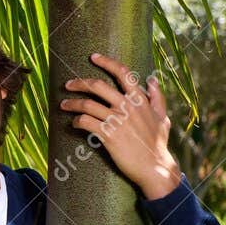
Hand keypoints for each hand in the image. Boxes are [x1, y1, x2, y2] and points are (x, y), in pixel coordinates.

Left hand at [61, 53, 181, 200]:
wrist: (154, 167)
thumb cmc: (158, 144)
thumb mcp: (162, 117)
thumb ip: (157, 98)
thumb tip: (152, 80)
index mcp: (140, 100)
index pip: (123, 73)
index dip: (107, 62)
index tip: (93, 57)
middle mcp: (128, 107)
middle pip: (98, 86)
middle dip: (79, 83)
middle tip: (68, 84)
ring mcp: (117, 121)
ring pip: (87, 104)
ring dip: (72, 103)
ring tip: (63, 105)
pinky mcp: (108, 135)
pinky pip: (85, 122)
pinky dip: (76, 121)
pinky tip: (73, 123)